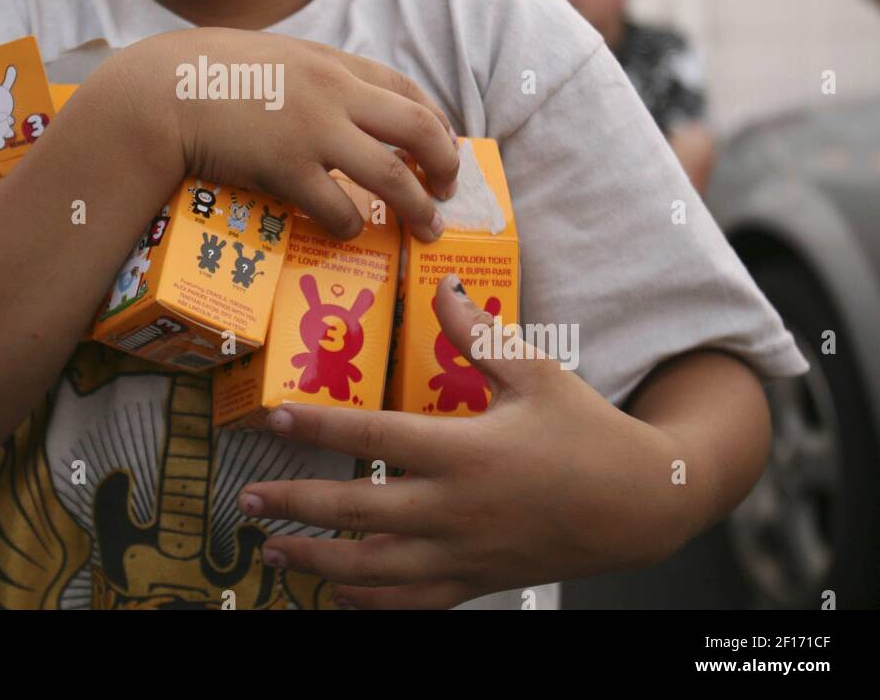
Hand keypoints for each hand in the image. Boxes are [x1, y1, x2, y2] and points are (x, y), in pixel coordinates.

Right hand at [111, 27, 459, 241]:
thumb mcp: (270, 55)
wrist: (160, 92)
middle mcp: (334, 93)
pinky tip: (349, 232)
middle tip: (448, 189)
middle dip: (445, 162)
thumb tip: (330, 99)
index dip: (434, 118)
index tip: (440, 144)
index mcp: (330, 61)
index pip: (405, 87)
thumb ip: (308, 74)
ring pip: (395, 176)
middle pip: (419, 128)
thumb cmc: (204, 72)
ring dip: (419, 208)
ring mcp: (314, 132)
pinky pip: (339, 208)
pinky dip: (352, 226)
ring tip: (426, 229)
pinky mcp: (288, 171)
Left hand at [235, 275, 687, 607]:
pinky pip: (413, 603)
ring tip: (271, 550)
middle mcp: (457, 509)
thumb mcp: (536, 372)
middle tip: (247, 496)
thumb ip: (479, 334)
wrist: (642, 505)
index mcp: (467, 452)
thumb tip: (442, 285)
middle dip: (295, 504)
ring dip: (317, 562)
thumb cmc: (587, 432)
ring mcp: (465, 553)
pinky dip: (370, 603)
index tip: (273, 418)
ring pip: (376, 571)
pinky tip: (337, 594)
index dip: (318, 427)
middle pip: (358, 511)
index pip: (374, 436)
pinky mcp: (478, 581)